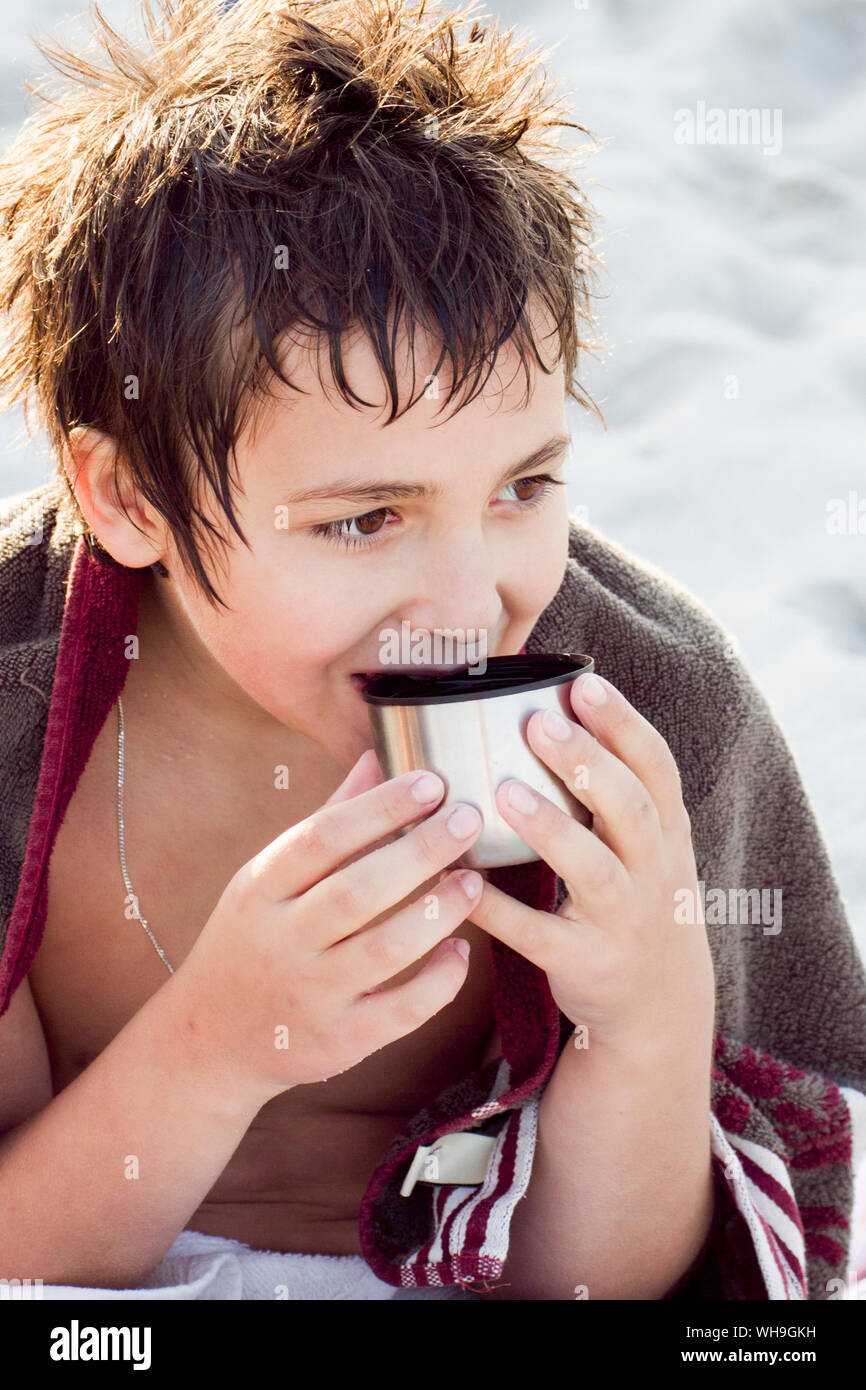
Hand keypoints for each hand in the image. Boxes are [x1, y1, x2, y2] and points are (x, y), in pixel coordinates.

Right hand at [172, 750, 484, 1105]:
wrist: (210, 1040)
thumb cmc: (252, 940)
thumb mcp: (269, 878)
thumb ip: (328, 821)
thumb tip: (376, 758)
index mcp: (260, 889)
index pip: (321, 839)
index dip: (379, 808)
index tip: (431, 782)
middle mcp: (280, 941)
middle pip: (356, 891)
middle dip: (419, 852)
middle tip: (467, 820)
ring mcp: (308, 995)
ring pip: (383, 951)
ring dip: (437, 912)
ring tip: (474, 880)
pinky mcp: (337, 1043)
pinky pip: (399, 1012)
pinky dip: (437, 982)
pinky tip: (461, 951)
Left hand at [467, 673, 715, 1054]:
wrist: (660, 1004)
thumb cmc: (638, 898)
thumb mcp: (649, 844)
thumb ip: (614, 789)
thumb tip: (556, 705)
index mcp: (666, 831)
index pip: (656, 767)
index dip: (624, 724)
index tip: (585, 684)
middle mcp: (654, 872)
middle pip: (629, 809)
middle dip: (586, 763)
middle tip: (537, 723)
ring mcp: (623, 920)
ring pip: (593, 870)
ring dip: (551, 829)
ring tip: (504, 791)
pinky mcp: (584, 963)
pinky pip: (538, 934)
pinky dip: (498, 909)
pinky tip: (460, 879)